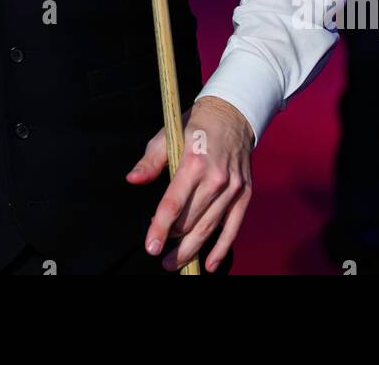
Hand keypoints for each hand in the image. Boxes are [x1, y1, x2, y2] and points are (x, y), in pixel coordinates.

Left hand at [127, 95, 253, 272]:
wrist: (232, 113)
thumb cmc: (194, 125)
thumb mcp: (167, 135)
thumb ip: (151, 161)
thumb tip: (133, 180)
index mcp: (194, 161)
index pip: (173, 203)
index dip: (160, 228)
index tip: (151, 247)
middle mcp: (216, 176)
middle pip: (191, 220)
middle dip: (173, 242)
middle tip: (159, 256)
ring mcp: (233, 187)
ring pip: (210, 227)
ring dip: (191, 249)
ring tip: (175, 263)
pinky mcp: (245, 193)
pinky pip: (233, 227)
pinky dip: (221, 248)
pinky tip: (208, 264)